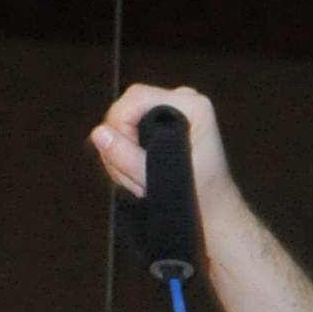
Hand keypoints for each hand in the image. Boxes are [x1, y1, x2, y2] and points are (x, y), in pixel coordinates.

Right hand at [88, 80, 233, 227]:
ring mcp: (172, 108)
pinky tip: (140, 175)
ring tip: (140, 183)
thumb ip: (128, 157)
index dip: (119, 127)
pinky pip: (130, 128)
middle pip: (127, 109)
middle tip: (134, 180)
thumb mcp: (159, 180)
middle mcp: (183, 99)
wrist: (214, 212)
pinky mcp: (162, 120)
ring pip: (124, 121)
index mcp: (193, 106)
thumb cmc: (196, 198)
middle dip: (121, 146)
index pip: (135, 98)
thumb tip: (98, 134)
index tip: (125, 162)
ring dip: (123, 155)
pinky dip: (128, 153)